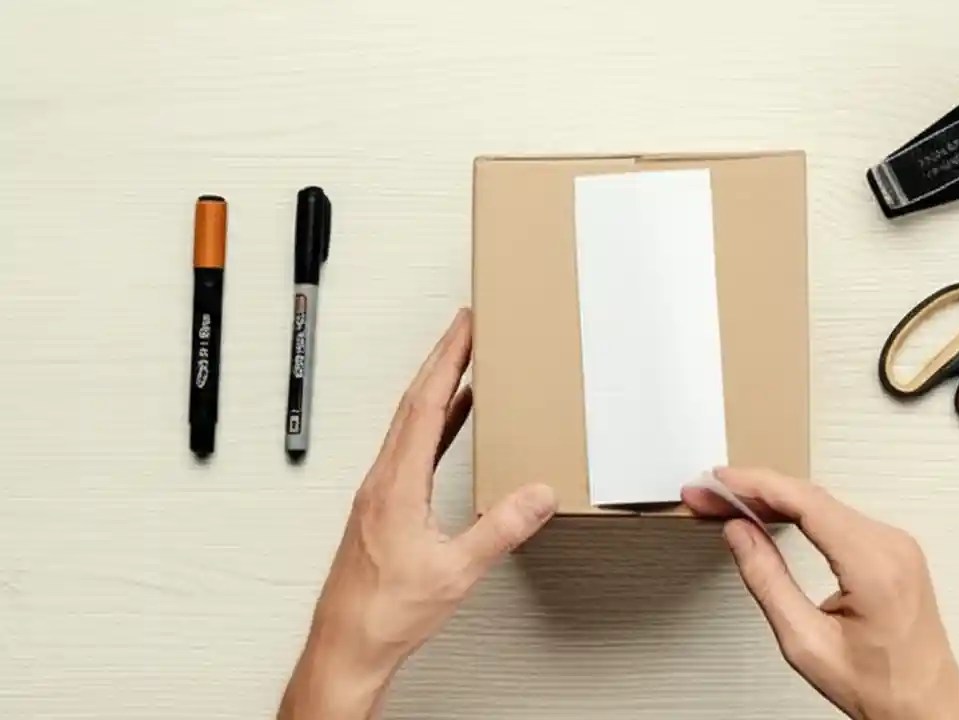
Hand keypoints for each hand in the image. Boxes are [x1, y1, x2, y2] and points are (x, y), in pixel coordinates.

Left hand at [280, 308, 558, 719]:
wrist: (346, 645)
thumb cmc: (384, 613)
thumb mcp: (456, 572)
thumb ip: (500, 530)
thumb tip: (535, 495)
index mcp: (396, 485)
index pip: (424, 405)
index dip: (447, 361)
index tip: (464, 328)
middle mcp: (382, 481)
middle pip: (413, 403)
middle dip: (441, 358)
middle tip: (464, 326)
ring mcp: (379, 493)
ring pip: (409, 423)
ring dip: (437, 387)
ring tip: (463, 361)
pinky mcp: (382, 508)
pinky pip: (411, 449)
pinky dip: (435, 425)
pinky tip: (452, 423)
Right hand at [682, 468, 958, 719]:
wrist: (925, 702)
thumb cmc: (879, 685)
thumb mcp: (806, 643)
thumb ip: (768, 581)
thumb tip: (740, 534)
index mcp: (873, 567)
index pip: (806, 503)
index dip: (756, 485)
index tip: (718, 481)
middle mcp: (890, 545)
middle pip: (811, 496)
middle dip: (754, 490)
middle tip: (710, 495)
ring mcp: (895, 543)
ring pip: (822, 502)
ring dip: (774, 497)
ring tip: (729, 502)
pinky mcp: (892, 547)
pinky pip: (838, 514)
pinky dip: (798, 509)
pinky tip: (769, 512)